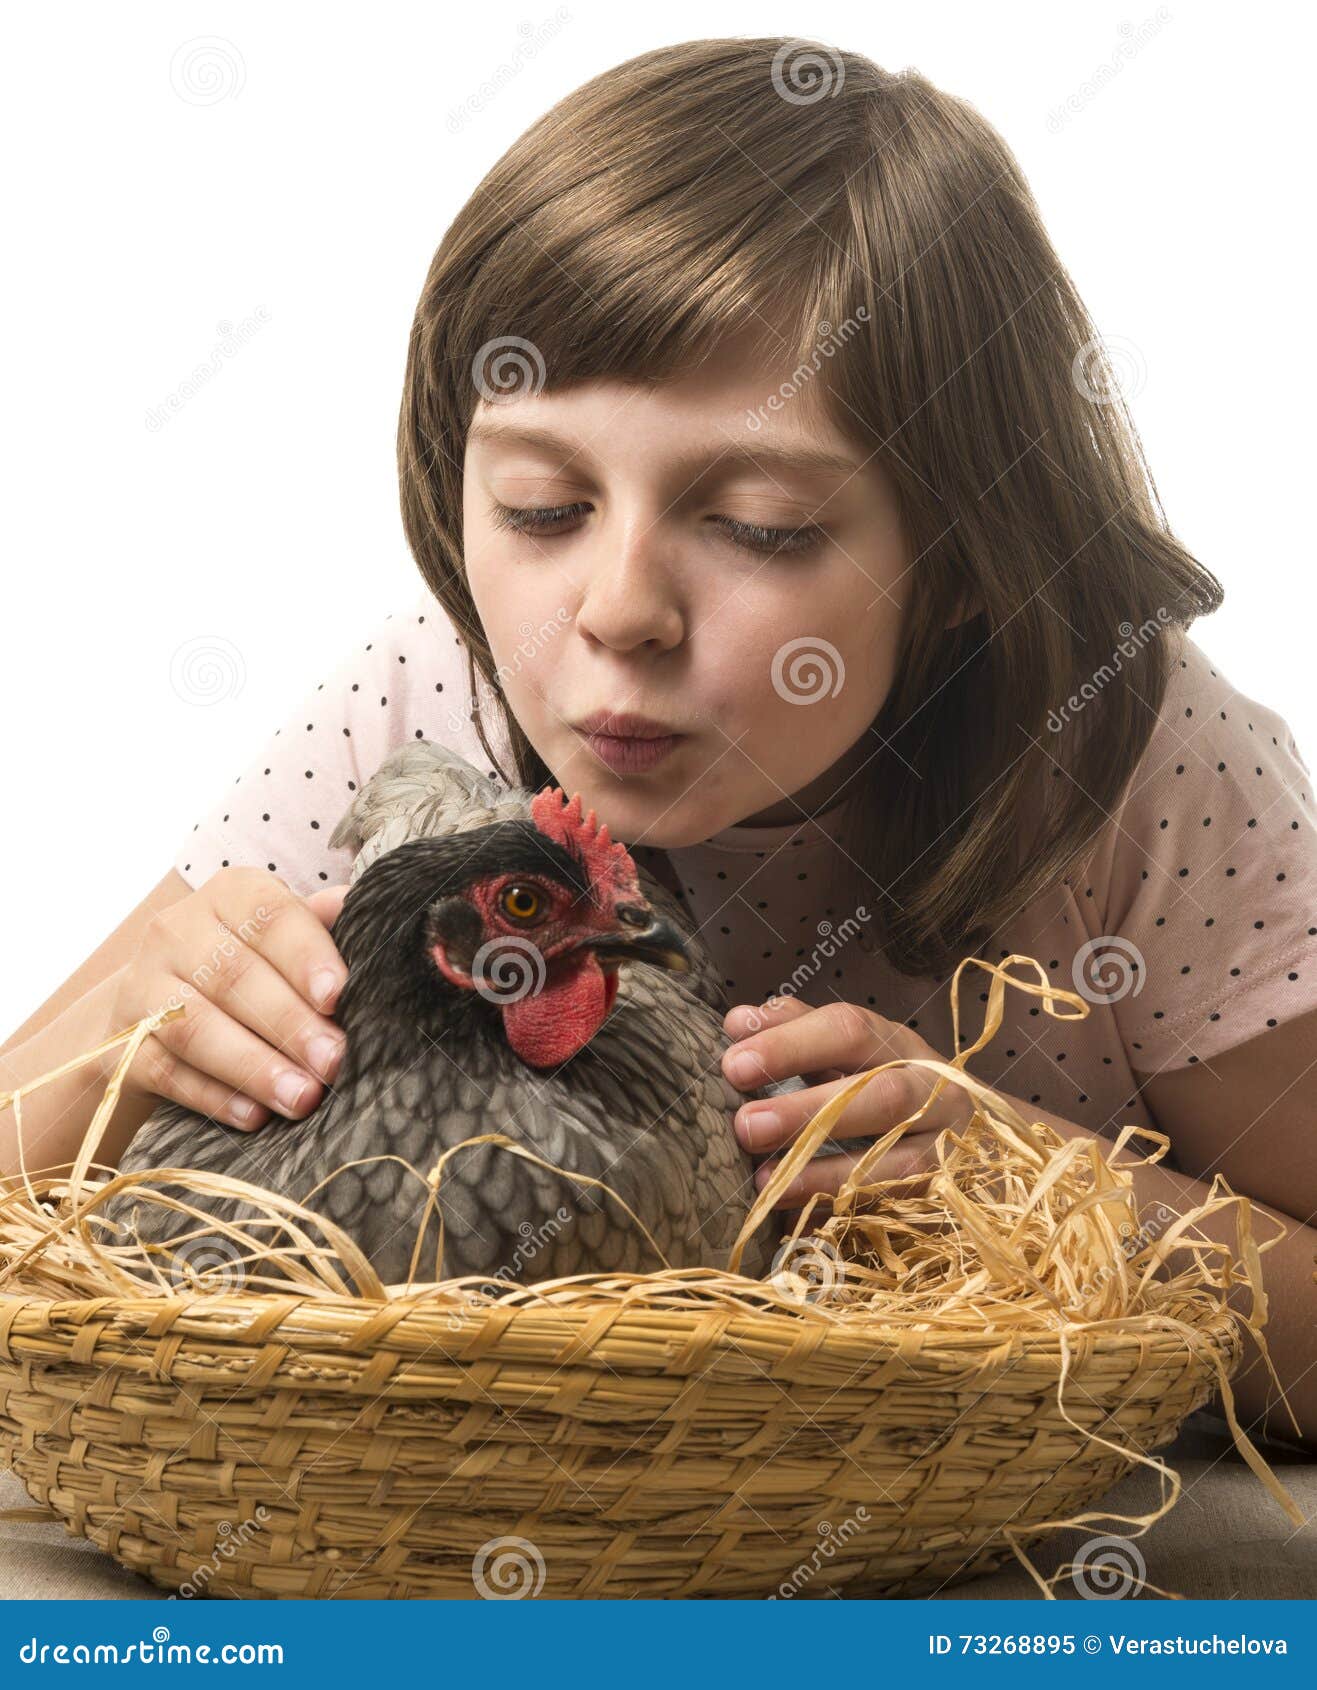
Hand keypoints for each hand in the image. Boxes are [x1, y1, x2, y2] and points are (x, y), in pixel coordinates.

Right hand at [103, 869, 350, 1132]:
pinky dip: (212, 1096)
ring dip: (254, 1066)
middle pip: (234, 976)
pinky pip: (166, 1072)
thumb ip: (325, 925)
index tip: (338, 997)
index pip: (270, 917)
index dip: (305, 956)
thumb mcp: (287, 936)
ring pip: (196, 1027)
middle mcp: (177, 930)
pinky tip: (254, 1115)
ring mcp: (141, 986)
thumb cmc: (255, 964)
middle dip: (290, 1024)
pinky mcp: (121, 1043)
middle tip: (334, 1063)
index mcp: (231, 895)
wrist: (161, 1002)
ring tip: (302, 1097)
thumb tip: (369, 910)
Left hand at [721, 995, 973, 1208]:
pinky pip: (901, 1209)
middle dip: (810, 1111)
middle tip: (746, 1125)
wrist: (991, 1145)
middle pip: (882, 1097)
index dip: (791, 1045)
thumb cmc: (897, 1088)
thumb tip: (737, 1021)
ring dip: (827, 1173)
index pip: (850, 1030)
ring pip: (898, 1163)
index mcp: (902, 1046)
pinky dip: (848, 1214)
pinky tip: (801, 1219)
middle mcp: (935, 1093)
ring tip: (766, 1181)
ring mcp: (950, 1150)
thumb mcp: (855, 1053)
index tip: (734, 1066)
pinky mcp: (951, 1199)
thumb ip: (797, 1031)